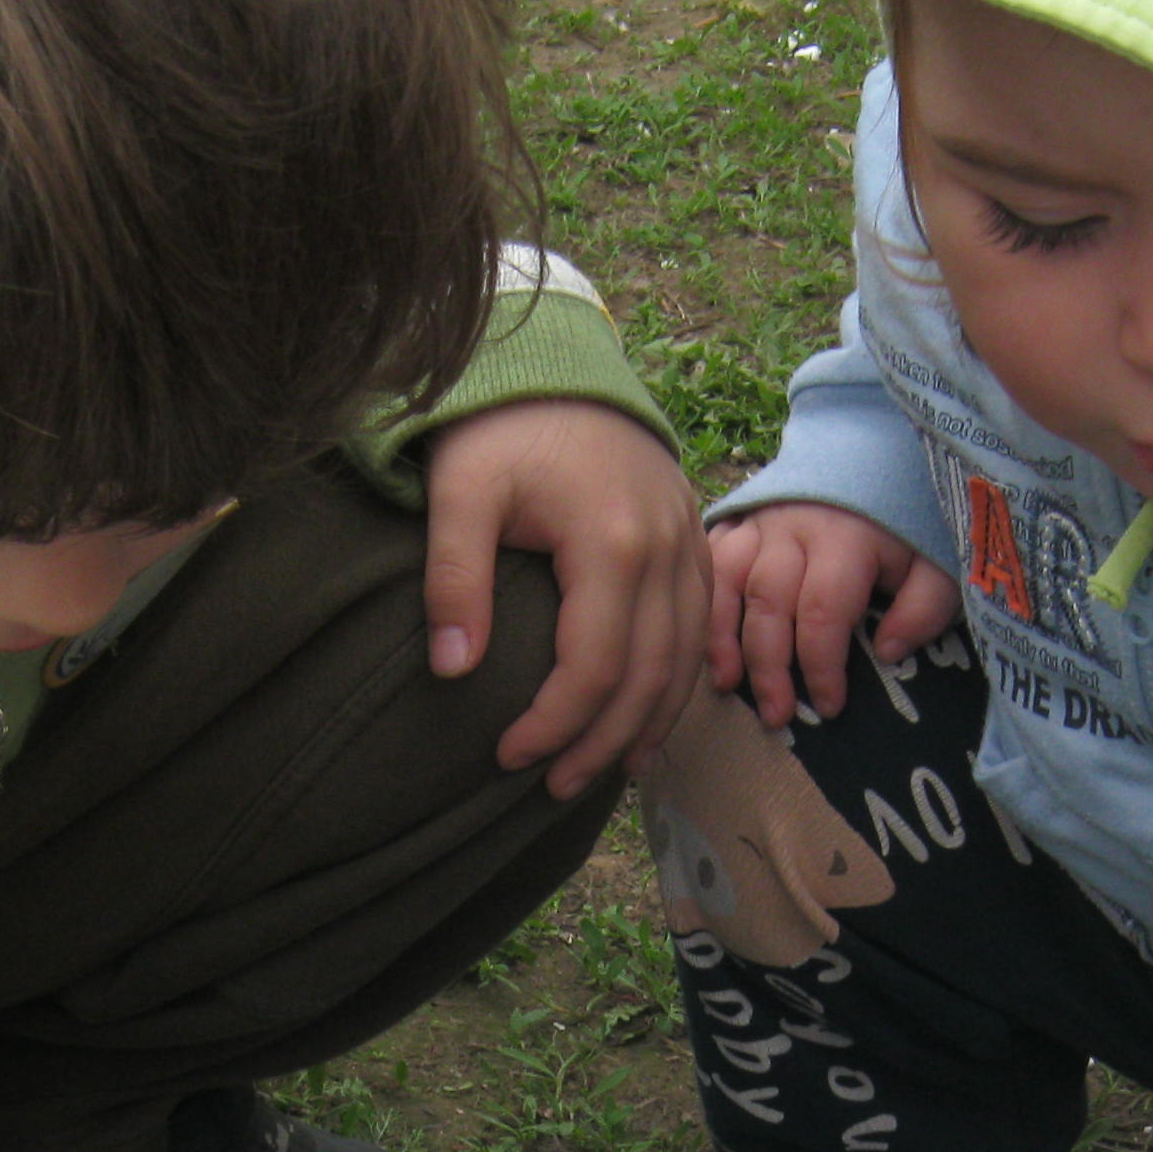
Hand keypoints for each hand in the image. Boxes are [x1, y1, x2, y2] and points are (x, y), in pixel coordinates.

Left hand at [422, 398, 708, 797]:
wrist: (561, 364)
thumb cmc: (502, 427)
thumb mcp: (459, 490)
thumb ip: (453, 579)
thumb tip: (452, 671)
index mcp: (613, 541)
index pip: (593, 668)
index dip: (553, 725)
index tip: (507, 755)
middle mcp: (668, 550)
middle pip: (647, 679)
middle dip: (600, 743)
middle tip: (552, 787)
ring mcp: (691, 546)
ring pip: (685, 664)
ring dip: (646, 726)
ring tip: (601, 772)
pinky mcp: (695, 544)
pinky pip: (700, 634)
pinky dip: (676, 686)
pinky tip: (645, 722)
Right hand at [705, 501, 961, 729]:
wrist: (873, 451)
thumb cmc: (905, 519)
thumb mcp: (936, 561)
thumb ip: (925, 606)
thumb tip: (888, 651)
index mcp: (845, 538)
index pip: (823, 612)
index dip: (822, 667)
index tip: (829, 707)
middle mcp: (792, 528)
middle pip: (769, 604)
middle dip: (770, 668)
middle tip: (776, 715)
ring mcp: (759, 522)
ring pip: (728, 582)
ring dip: (723, 638)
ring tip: (727, 685)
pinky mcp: (738, 520)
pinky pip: (708, 561)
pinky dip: (704, 603)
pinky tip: (705, 642)